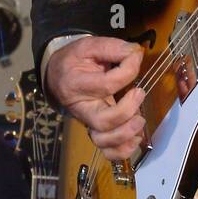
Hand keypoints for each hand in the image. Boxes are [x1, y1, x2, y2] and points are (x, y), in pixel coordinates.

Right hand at [46, 35, 145, 164]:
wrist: (58, 76)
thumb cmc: (75, 61)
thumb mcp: (89, 46)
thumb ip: (112, 48)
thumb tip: (136, 54)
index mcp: (76, 84)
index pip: (106, 84)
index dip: (128, 71)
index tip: (135, 58)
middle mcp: (81, 108)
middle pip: (102, 121)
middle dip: (125, 112)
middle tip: (139, 93)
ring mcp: (88, 122)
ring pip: (103, 141)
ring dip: (126, 134)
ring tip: (139, 119)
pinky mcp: (96, 131)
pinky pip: (107, 152)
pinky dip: (123, 150)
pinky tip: (135, 136)